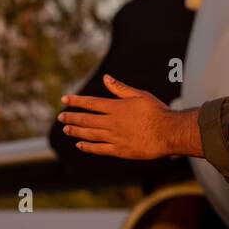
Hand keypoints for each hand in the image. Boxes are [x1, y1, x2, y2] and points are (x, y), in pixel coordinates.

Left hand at [58, 75, 202, 159]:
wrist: (168, 133)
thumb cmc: (157, 112)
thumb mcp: (140, 95)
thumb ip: (120, 88)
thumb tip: (105, 78)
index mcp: (116, 107)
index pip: (91, 103)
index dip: (76, 101)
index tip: (64, 100)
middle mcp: (112, 122)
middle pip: (86, 119)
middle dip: (72, 117)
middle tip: (60, 117)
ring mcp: (114, 137)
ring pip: (90, 134)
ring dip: (76, 131)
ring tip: (66, 129)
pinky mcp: (119, 150)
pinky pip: (99, 149)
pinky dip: (87, 146)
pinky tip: (80, 144)